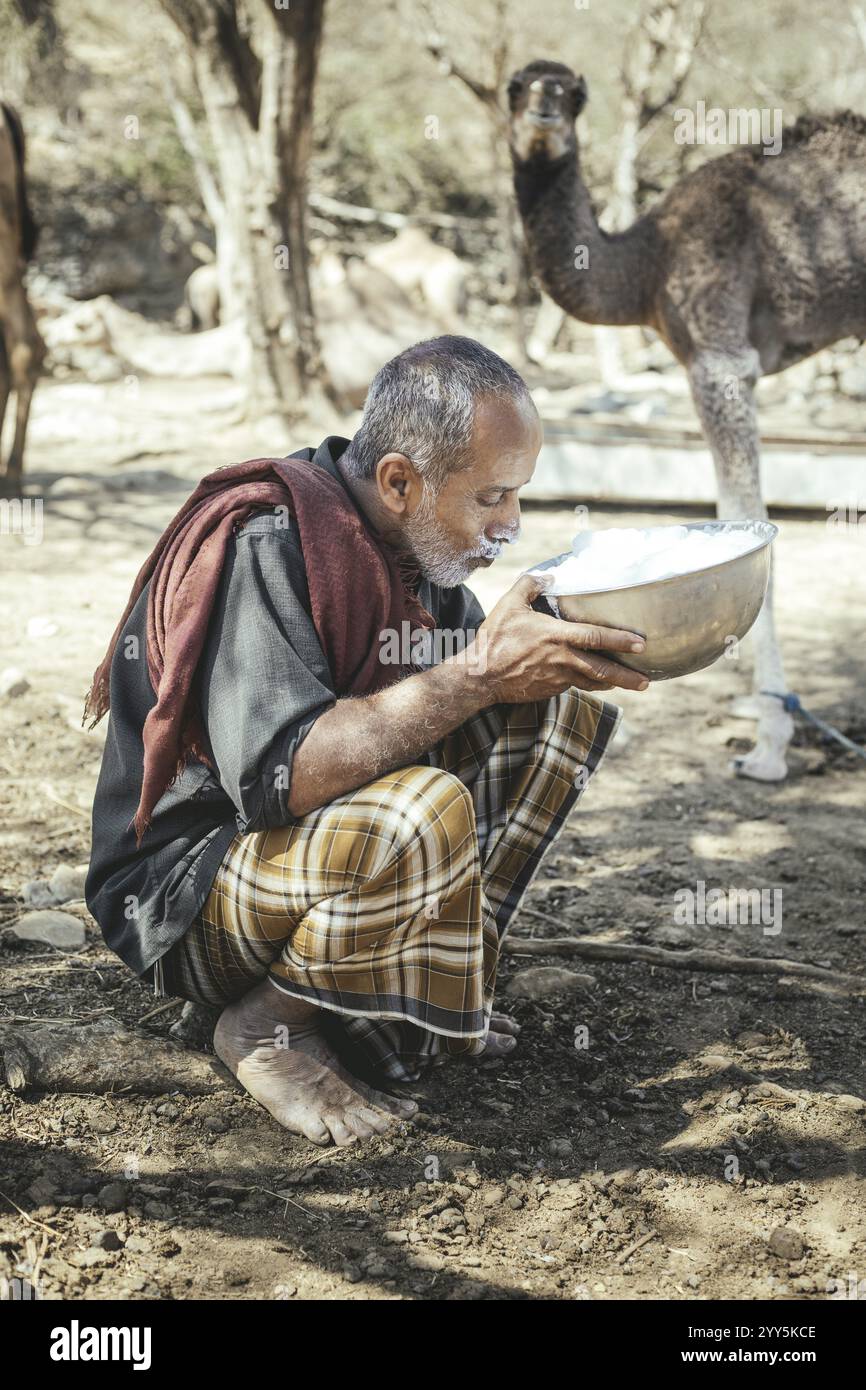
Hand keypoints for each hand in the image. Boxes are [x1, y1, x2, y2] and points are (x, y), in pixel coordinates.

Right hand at [469, 573, 649, 704]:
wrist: (480, 677)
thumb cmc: (494, 640)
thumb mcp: (509, 605)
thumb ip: (530, 585)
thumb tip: (547, 574)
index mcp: (555, 637)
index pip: (595, 638)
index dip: (619, 640)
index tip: (640, 643)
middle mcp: (561, 659)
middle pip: (601, 669)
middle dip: (626, 676)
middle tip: (647, 680)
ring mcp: (557, 678)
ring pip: (592, 682)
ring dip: (614, 684)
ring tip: (634, 683)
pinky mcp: (550, 689)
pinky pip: (576, 685)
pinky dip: (592, 684)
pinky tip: (602, 683)